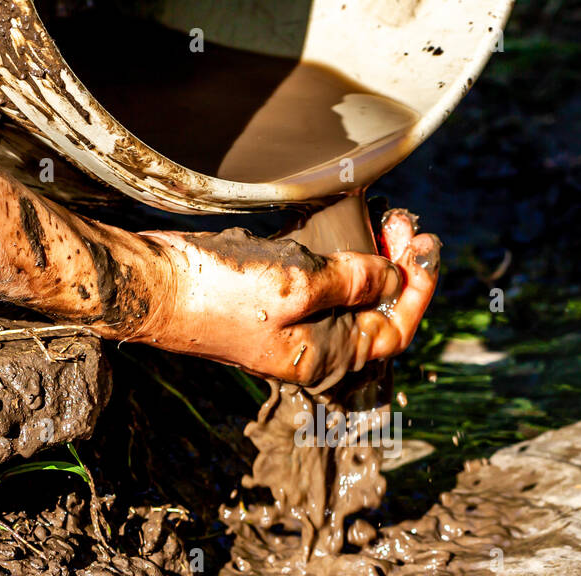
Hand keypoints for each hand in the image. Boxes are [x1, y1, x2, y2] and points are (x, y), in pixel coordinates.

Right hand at [130, 209, 438, 388]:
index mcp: (327, 355)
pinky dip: (340, 252)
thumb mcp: (301, 285)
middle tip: (404, 222)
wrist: (154, 286)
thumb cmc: (222, 292)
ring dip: (373, 255)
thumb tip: (394, 278)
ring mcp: (293, 324)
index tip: (425, 248)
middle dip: (399, 265)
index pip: (394, 332)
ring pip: (351, 292)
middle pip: (376, 311)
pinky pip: (321, 279)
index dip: (417, 291)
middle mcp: (315, 345)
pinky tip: (344, 222)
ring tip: (384, 215)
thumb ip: (354, 282)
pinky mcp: (272, 299)